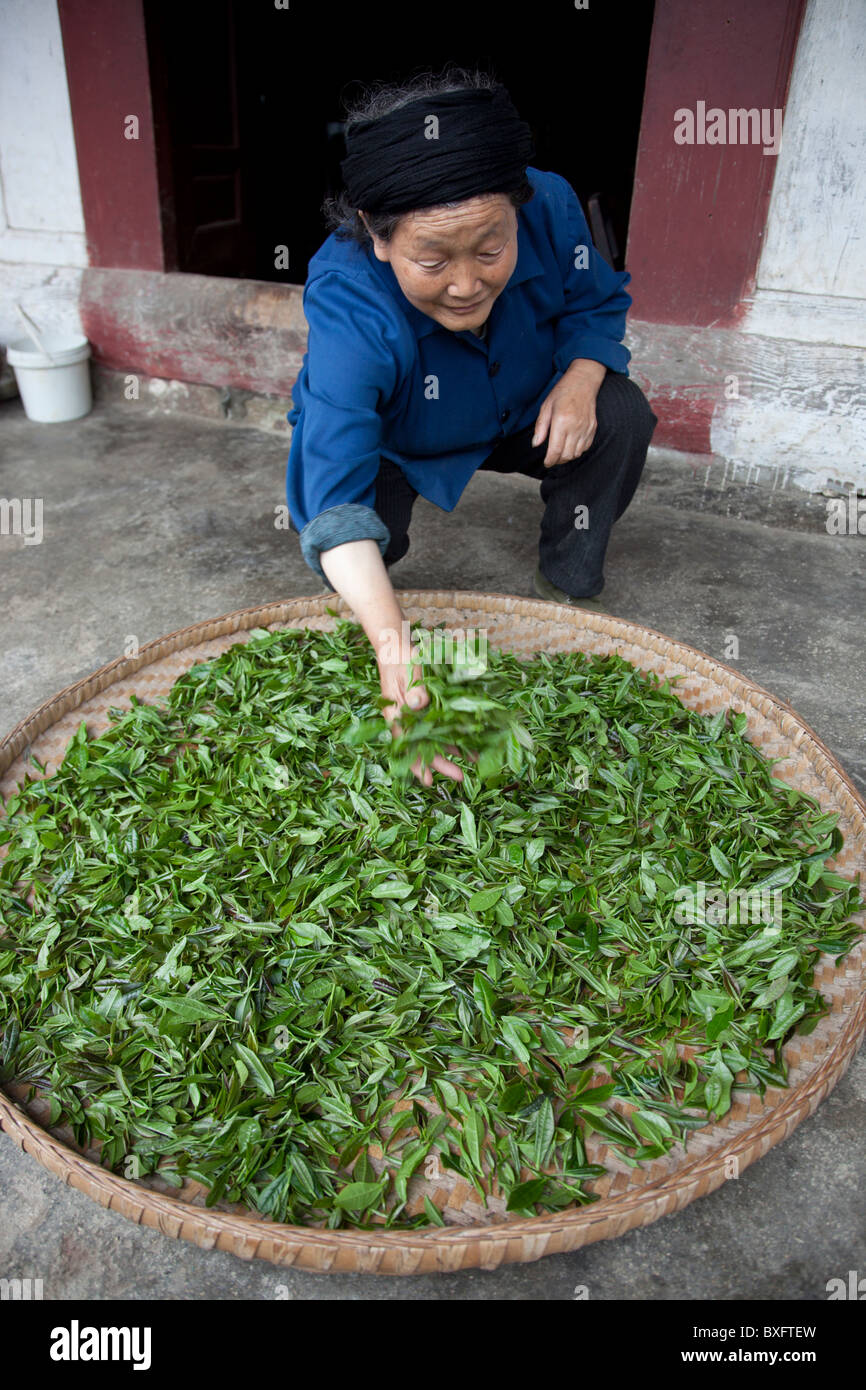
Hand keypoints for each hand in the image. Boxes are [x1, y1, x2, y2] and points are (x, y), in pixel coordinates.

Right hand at [378, 659, 463, 786]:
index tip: (427, 781)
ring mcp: (419, 716)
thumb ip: (414, 688)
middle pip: (423, 748)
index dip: (415, 764)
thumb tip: (419, 703)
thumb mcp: (407, 672)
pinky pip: (443, 725)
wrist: (398, 648)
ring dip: (454, 750)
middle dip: (442, 764)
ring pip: (436, 739)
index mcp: (396, 715)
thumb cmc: (400, 659)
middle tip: (460, 777)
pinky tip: (471, 740)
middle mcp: (408, 720)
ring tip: (474, 760)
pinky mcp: (430, 709)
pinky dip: (456, 733)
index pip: (405, 746)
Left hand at [532, 359, 605, 466]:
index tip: (546, 463)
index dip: (550, 460)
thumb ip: (540, 427)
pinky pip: (585, 447)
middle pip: (566, 455)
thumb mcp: (546, 407)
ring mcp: (586, 428)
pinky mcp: (592, 428)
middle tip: (551, 459)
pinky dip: (577, 451)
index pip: (555, 450)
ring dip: (567, 457)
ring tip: (560, 453)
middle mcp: (575, 427)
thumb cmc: (563, 392)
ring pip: (576, 453)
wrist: (583, 382)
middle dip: (557, 461)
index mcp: (562, 421)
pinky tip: (570, 446)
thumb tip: (535, 444)